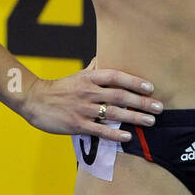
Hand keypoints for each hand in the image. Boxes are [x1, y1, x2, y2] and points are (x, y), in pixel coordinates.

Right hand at [19, 66, 162, 141]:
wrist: (35, 100)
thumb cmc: (60, 88)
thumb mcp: (78, 74)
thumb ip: (94, 68)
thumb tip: (107, 58)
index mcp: (89, 77)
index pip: (116, 77)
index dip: (134, 81)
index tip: (151, 87)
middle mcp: (88, 91)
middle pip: (119, 96)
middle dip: (141, 102)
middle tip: (159, 107)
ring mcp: (83, 109)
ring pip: (113, 113)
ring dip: (134, 118)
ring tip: (150, 121)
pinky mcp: (76, 124)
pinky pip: (99, 130)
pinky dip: (115, 134)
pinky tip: (128, 136)